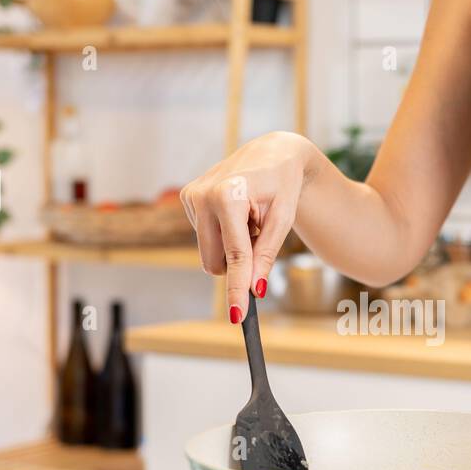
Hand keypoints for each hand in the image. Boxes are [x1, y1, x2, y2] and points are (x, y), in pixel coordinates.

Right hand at [180, 131, 317, 321]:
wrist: (272, 152)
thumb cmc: (282, 184)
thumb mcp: (283, 219)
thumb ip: (266, 254)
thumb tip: (254, 289)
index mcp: (229, 195)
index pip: (235, 255)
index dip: (237, 288)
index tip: (238, 317)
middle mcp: (204, 194)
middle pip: (215, 261)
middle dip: (237, 263)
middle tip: (259, 234)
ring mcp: (191, 195)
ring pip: (209, 252)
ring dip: (231, 244)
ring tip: (249, 218)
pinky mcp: (187, 197)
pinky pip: (205, 237)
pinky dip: (224, 233)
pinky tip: (237, 212)